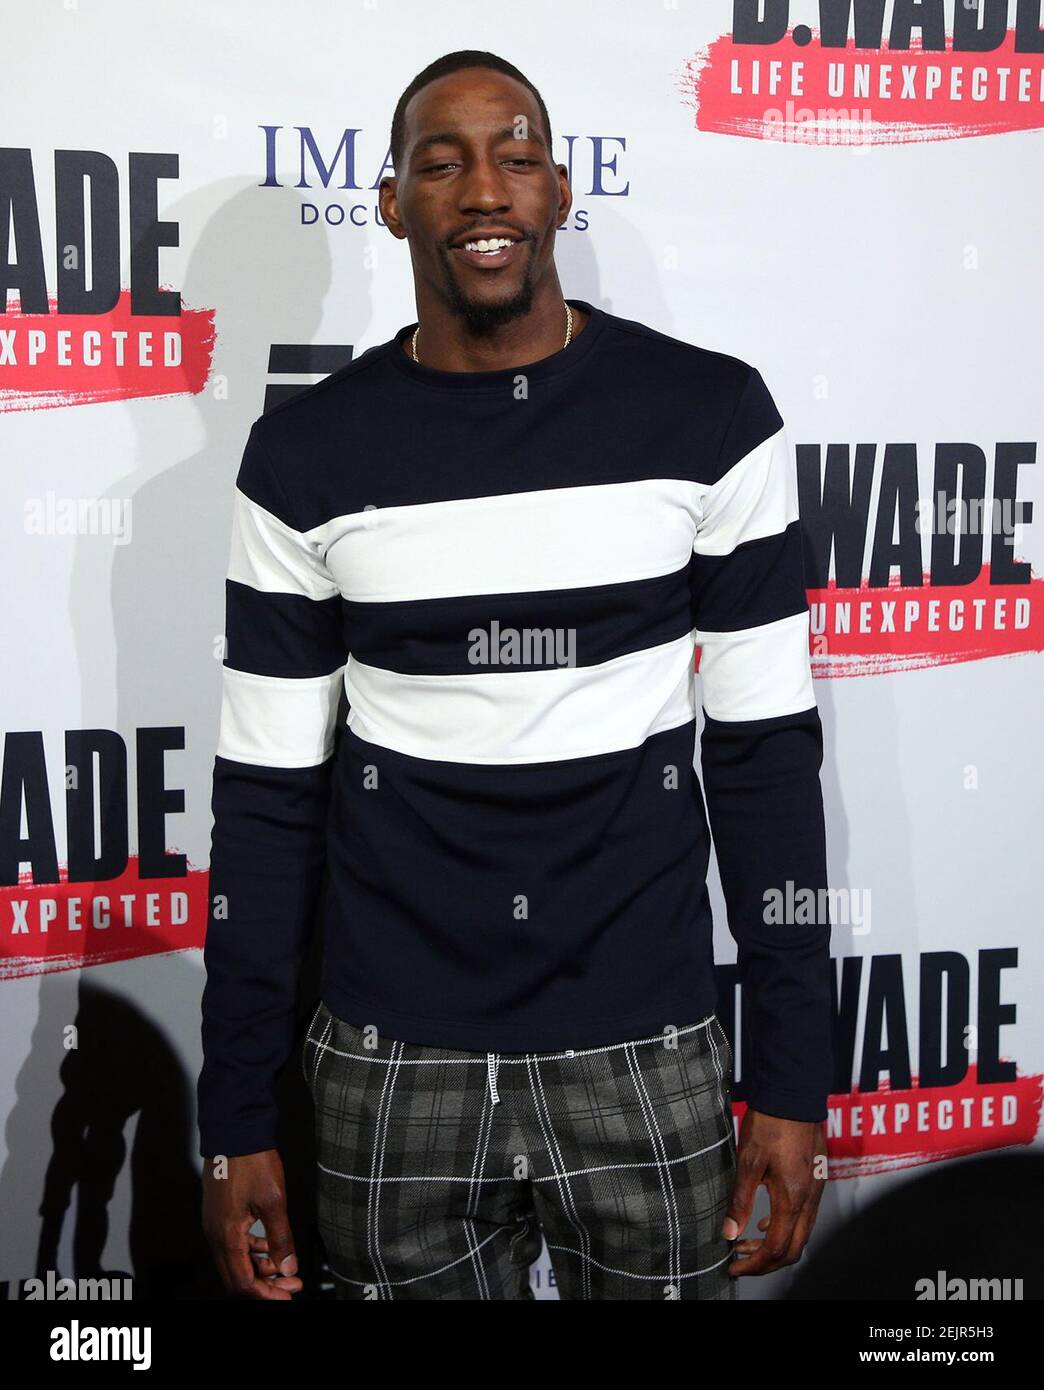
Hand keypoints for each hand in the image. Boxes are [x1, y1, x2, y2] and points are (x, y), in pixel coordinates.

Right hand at [202, 1149, 302, 1298]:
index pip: (242, 1282)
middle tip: (290, 1284)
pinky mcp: (220, 1214)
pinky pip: (234, 1244)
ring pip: (236, 1261)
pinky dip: (253, 1252)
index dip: (266, 1294)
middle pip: (236, 1277)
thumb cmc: (250, 1161)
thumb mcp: (273, 1200)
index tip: (287, 1294)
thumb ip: (280, 1237)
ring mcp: (215, 1224)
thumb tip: (288, 1265)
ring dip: (260, 1269)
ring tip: (285, 1267)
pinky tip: (270, 1247)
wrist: (235, 1130)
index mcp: (226, 1236)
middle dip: (265, 1286)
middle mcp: (215, 1234)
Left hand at [721, 1108, 826, 1275]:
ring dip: (775, 1245)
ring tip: (746, 1242)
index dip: (755, 1264)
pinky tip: (765, 1220)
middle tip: (739, 1262)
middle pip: (793, 1249)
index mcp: (792, 1198)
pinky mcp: (814, 1179)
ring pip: (800, 1235)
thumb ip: (740, 1200)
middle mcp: (809, 1199)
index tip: (733, 1267)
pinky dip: (784, 1227)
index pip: (777, 1248)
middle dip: (766, 1263)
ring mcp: (815, 1190)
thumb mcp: (748, 1162)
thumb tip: (729, 1232)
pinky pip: (804, 1217)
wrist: (794, 1093)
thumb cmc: (771, 1124)